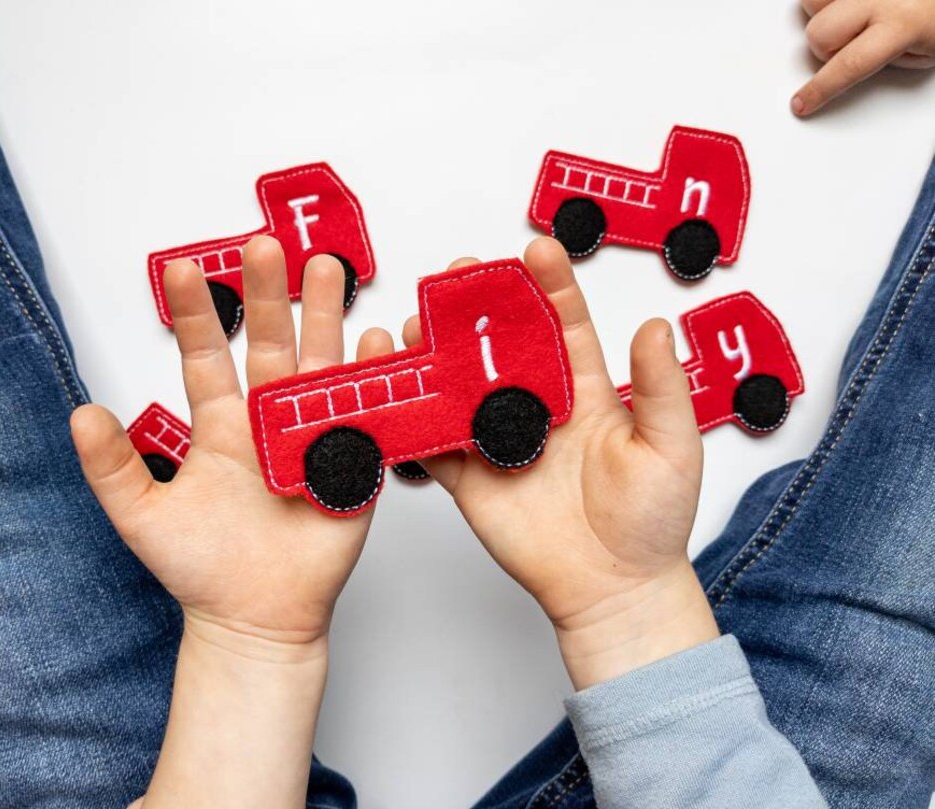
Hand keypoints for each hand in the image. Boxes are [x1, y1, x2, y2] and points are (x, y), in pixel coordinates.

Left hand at [71, 235, 391, 649]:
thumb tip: (80, 414)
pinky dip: (372, 375)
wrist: (259, 618)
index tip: (181, 268)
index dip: (194, 313)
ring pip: (321, 365)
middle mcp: (268, 421)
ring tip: (327, 268)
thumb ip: (112, 466)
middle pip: (271, 345)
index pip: (207, 357)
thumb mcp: (142, 518)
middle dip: (269, 294)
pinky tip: (375, 340)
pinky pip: (364, 412)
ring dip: (325, 317)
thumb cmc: (201, 571)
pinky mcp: (352, 462)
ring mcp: (313, 437)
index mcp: (222, 427)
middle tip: (265, 243)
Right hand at [405, 238, 717, 688]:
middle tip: (460, 273)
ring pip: (458, 384)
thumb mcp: (670, 448)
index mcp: (584, 392)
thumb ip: (658, 390)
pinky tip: (398, 387)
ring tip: (419, 322)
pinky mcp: (469, 478)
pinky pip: (434, 442)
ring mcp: (498, 440)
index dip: (550, 286)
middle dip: (478, 305)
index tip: (537, 250)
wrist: (614, 589)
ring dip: (437, 351)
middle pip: (498, 343)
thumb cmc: (653, 522)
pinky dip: (412, 418)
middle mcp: (535, 407)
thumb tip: (656, 327)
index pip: (564, 326)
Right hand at [794, 0, 934, 115]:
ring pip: (813, 0)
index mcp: (902, 24)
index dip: (820, 89)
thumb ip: (882, 56)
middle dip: (826, 44)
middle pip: (819, 32)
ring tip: (851, 13)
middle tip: (850, 42)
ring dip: (824, 11)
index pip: (847, 65)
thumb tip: (847, 59)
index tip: (803, 102)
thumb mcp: (925, 51)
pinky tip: (848, 4)